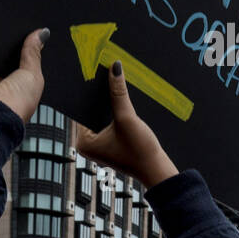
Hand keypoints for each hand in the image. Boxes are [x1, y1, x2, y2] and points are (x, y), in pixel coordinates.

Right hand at [0, 28, 46, 122]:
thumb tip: (40, 34)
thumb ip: (33, 53)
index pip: (20, 66)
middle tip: (18, 32)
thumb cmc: (16, 105)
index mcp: (16, 91)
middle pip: (2, 59)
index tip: (31, 35)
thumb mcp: (34, 76)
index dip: (25, 51)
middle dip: (9, 46)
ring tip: (3, 34)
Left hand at [77, 62, 177, 188]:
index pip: (82, 109)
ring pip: (101, 115)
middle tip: (104, 71)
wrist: (157, 170)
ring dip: (109, 102)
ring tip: (114, 81)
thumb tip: (114, 67)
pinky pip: (109, 121)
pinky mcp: (110, 143)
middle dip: (100, 95)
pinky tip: (121, 97)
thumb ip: (119, 93)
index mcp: (83, 142)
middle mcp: (87, 144)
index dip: (88, 90)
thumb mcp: (127, 118)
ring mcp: (99, 144)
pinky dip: (115, 110)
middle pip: (91, 112)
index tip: (93, 71)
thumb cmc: (140, 151)